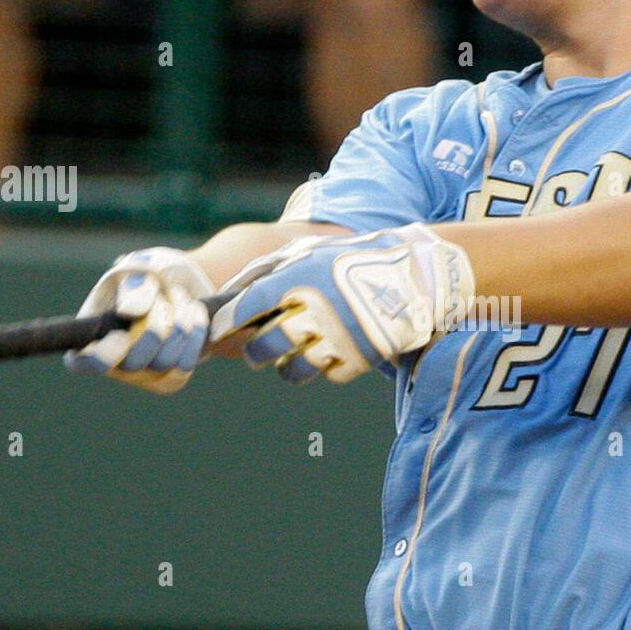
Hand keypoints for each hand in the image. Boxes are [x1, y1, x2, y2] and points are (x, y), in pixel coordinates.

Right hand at [64, 247, 213, 393]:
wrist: (181, 282)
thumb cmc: (149, 275)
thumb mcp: (138, 269)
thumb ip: (133, 288)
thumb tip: (131, 312)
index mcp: (90, 335)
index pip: (82, 363)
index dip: (101, 358)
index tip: (120, 336)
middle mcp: (114, 363)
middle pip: (133, 363)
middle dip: (155, 327)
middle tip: (164, 297)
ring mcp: (144, 374)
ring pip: (164, 363)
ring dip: (179, 324)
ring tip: (179, 296)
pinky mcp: (172, 376)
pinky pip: (185, 364)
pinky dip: (194, 334)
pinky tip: (195, 311)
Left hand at [209, 225, 475, 384]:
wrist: (413, 273)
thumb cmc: (351, 260)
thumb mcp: (308, 253)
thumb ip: (267, 272)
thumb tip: (228, 296)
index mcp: (297, 279)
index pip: (246, 308)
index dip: (225, 323)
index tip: (216, 332)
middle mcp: (314, 311)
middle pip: (263, 347)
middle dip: (254, 351)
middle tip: (255, 351)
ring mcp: (337, 338)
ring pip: (291, 371)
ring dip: (285, 368)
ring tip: (286, 360)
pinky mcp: (359, 359)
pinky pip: (327, 376)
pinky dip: (323, 369)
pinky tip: (326, 355)